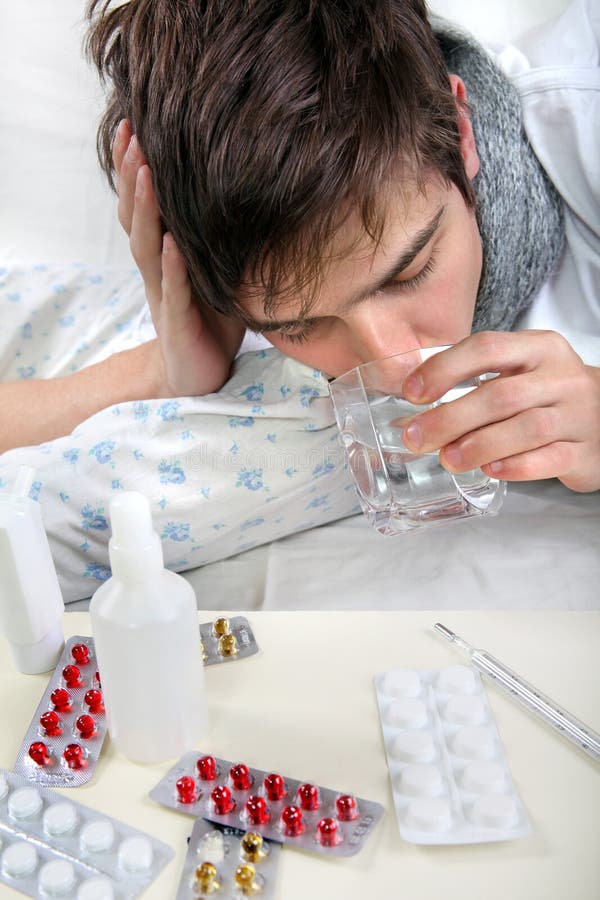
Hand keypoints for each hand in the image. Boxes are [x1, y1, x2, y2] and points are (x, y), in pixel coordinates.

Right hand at [112, 119, 244, 396]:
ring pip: (147, 248)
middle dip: (133, 175)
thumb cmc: (210, 320)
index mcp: (164, 257)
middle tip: (133, 132)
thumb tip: (251, 192)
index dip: (134, 168)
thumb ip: (216, 239)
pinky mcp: (177, 324)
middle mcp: (157, 271)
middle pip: (136, 217)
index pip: (143, 205)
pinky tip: (173, 245)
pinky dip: (173, 268)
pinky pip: (174, 292)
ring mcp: (164, 297)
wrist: (198, 375)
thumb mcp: (215, 272)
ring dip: (147, 210)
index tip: (133, 123)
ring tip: (147, 174)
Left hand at [401, 331, 599, 492]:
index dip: (444, 369)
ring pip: (526, 429)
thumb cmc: (548, 394)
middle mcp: (562, 378)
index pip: (486, 348)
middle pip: (501, 395)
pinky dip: (515, 467)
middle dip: (451, 417)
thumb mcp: (522, 371)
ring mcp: (578, 415)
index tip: (412, 393)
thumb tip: (415, 408)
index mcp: (540, 348)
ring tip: (447, 458)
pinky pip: (549, 460)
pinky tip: (489, 470)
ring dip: (479, 445)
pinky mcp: (586, 453)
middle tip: (416, 437)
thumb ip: (478, 379)